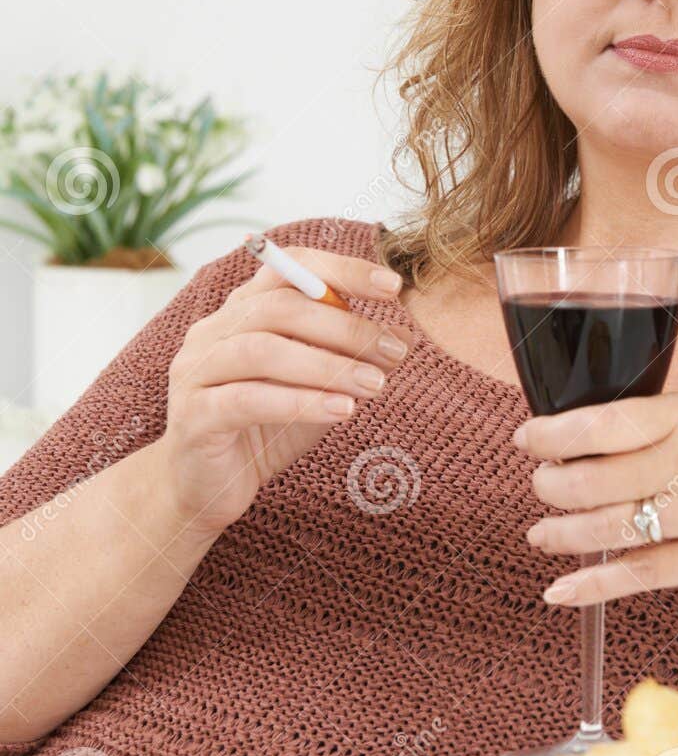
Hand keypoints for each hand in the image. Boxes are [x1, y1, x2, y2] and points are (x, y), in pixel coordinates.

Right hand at [159, 247, 413, 539]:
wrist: (207, 487)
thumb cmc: (266, 429)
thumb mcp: (318, 388)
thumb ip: (351, 358)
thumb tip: (405, 334)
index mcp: (243, 310)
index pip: (291, 267)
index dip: (342, 270)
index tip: (393, 287)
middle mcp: (214, 330)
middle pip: (280, 307)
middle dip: (345, 326)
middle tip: (394, 350)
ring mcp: (197, 370)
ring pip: (262, 350)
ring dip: (327, 365)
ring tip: (375, 384)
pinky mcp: (194, 415)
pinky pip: (247, 400)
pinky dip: (300, 402)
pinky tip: (342, 410)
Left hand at [513, 389, 677, 605]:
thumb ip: (667, 423)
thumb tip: (592, 435)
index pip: (604, 422)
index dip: (553, 433)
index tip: (526, 438)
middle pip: (594, 478)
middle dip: (551, 485)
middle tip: (540, 485)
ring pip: (609, 528)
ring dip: (561, 533)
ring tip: (541, 533)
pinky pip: (640, 575)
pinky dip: (592, 586)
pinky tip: (560, 591)